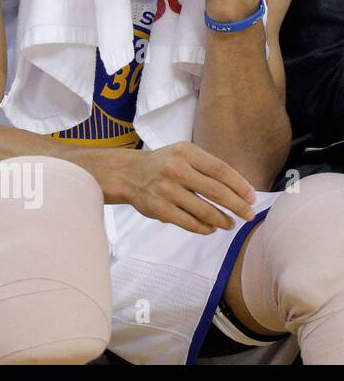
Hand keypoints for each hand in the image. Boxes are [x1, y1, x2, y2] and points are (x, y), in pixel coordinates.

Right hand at [122, 141, 255, 233]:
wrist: (128, 174)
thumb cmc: (164, 164)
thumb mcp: (184, 154)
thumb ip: (209, 167)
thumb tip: (243, 191)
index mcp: (185, 152)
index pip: (221, 170)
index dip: (241, 186)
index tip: (252, 198)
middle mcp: (175, 169)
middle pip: (217, 192)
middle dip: (238, 206)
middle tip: (249, 215)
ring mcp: (166, 190)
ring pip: (205, 211)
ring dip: (223, 220)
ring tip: (230, 223)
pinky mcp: (159, 209)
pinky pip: (190, 223)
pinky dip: (205, 228)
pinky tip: (210, 227)